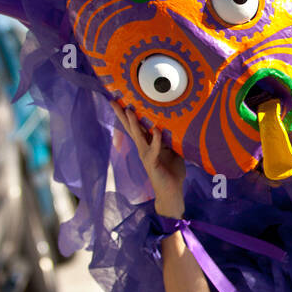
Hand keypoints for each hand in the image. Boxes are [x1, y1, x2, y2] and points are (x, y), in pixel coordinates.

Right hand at [110, 101, 185, 217]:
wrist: (171, 191)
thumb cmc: (172, 170)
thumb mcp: (173, 150)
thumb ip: (171, 137)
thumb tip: (177, 121)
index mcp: (147, 143)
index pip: (136, 125)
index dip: (128, 113)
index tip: (121, 99)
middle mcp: (144, 148)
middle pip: (131, 128)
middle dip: (122, 114)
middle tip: (113, 100)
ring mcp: (146, 155)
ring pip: (138, 136)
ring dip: (134, 123)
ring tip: (129, 110)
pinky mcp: (153, 163)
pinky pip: (154, 149)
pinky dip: (157, 139)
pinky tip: (156, 130)